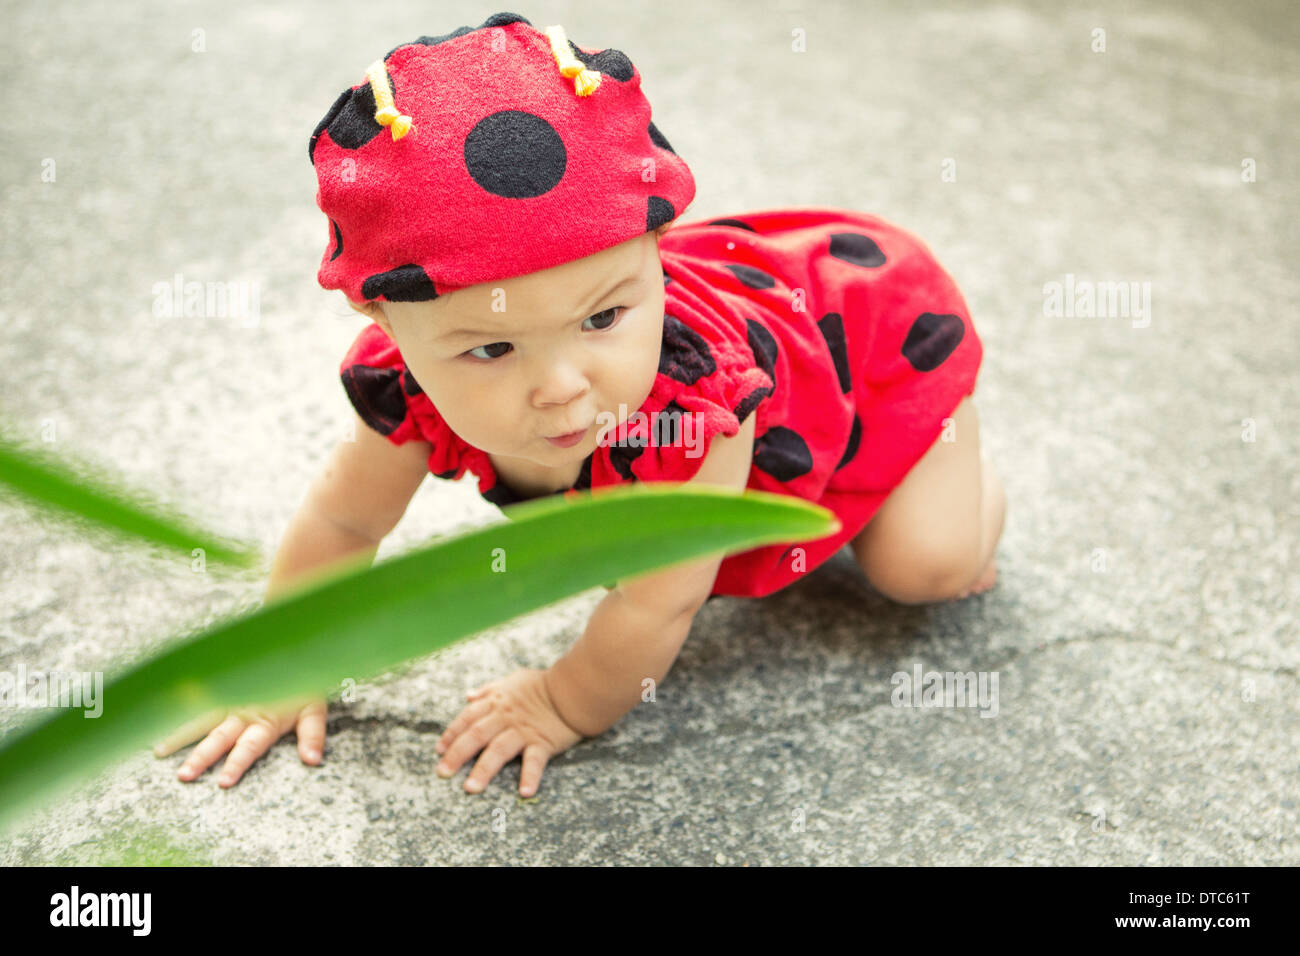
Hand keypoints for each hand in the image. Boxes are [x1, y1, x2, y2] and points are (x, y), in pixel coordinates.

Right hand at [153, 697, 326, 786]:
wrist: (294, 649)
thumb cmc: (303, 683)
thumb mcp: (314, 708)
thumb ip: (312, 734)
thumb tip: (313, 760)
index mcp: (265, 720)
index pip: (249, 746)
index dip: (237, 763)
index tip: (222, 782)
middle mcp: (243, 711)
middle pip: (219, 737)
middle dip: (201, 757)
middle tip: (183, 775)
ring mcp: (230, 700)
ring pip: (201, 719)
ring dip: (180, 734)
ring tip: (158, 750)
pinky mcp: (221, 688)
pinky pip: (196, 700)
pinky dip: (177, 708)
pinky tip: (156, 717)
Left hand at [435, 668, 584, 797]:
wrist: (574, 688)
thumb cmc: (544, 684)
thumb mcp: (512, 680)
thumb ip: (489, 689)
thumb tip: (468, 696)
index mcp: (497, 702)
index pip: (468, 718)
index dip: (452, 734)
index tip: (439, 750)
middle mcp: (506, 716)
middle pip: (476, 735)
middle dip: (456, 754)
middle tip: (443, 773)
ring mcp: (524, 730)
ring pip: (498, 750)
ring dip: (483, 770)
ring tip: (471, 788)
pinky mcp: (543, 742)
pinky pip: (535, 761)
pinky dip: (530, 776)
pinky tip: (524, 792)